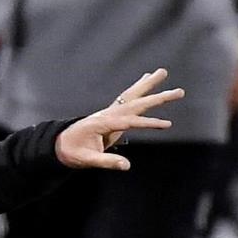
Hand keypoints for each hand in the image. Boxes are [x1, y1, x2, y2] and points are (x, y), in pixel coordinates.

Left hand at [55, 68, 184, 170]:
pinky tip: (145, 79)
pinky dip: (138, 88)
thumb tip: (126, 166)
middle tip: (178, 91)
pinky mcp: (110, 114)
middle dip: (157, 98)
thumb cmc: (71, 152)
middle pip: (135, 102)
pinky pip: (127, 99)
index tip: (166, 125)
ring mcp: (109, 112)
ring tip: (162, 71)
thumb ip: (106, 161)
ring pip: (131, 95)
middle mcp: (107, 114)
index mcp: (102, 123)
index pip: (130, 122)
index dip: (148, 124)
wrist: (59, 144)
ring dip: (147, 84)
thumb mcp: (86, 160)